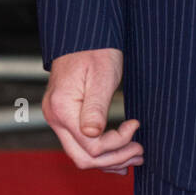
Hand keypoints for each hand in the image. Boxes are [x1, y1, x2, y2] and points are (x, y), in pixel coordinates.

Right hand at [41, 47, 143, 175]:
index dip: (117, 142)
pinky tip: (118, 153)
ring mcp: (58, 119)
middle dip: (114, 159)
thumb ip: (96, 107)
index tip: (136, 125)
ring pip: (81, 154)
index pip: (91, 145)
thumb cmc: (95, 50)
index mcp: (62, 109)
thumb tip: (94, 134)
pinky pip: (80, 144)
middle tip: (140, 153)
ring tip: (135, 155)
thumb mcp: (102, 75)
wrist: (84, 35)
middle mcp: (55, 118)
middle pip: (83, 158)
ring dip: (109, 159)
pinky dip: (100, 152)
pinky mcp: (65, 117)